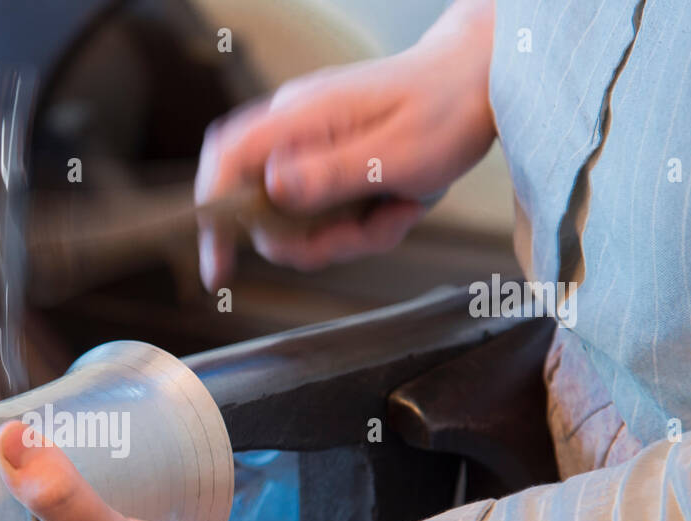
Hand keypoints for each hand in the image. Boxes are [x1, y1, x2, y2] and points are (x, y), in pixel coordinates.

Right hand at [196, 0, 496, 287]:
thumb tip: (271, 190)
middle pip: (261, 211)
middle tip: (365, 235)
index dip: (213, 215)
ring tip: (396, 212)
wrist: (477, 84)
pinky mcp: (324, 165)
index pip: (227, 160)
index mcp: (302, 117)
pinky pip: (322, 217)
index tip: (219, 267)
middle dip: (311, 241)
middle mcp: (293, 129)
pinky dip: (359, 226)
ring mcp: (307, 148)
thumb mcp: (396, 154)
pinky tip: (395, 205)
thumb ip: (332, 174)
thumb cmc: (446, 110)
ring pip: (296, 223)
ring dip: (345, 236)